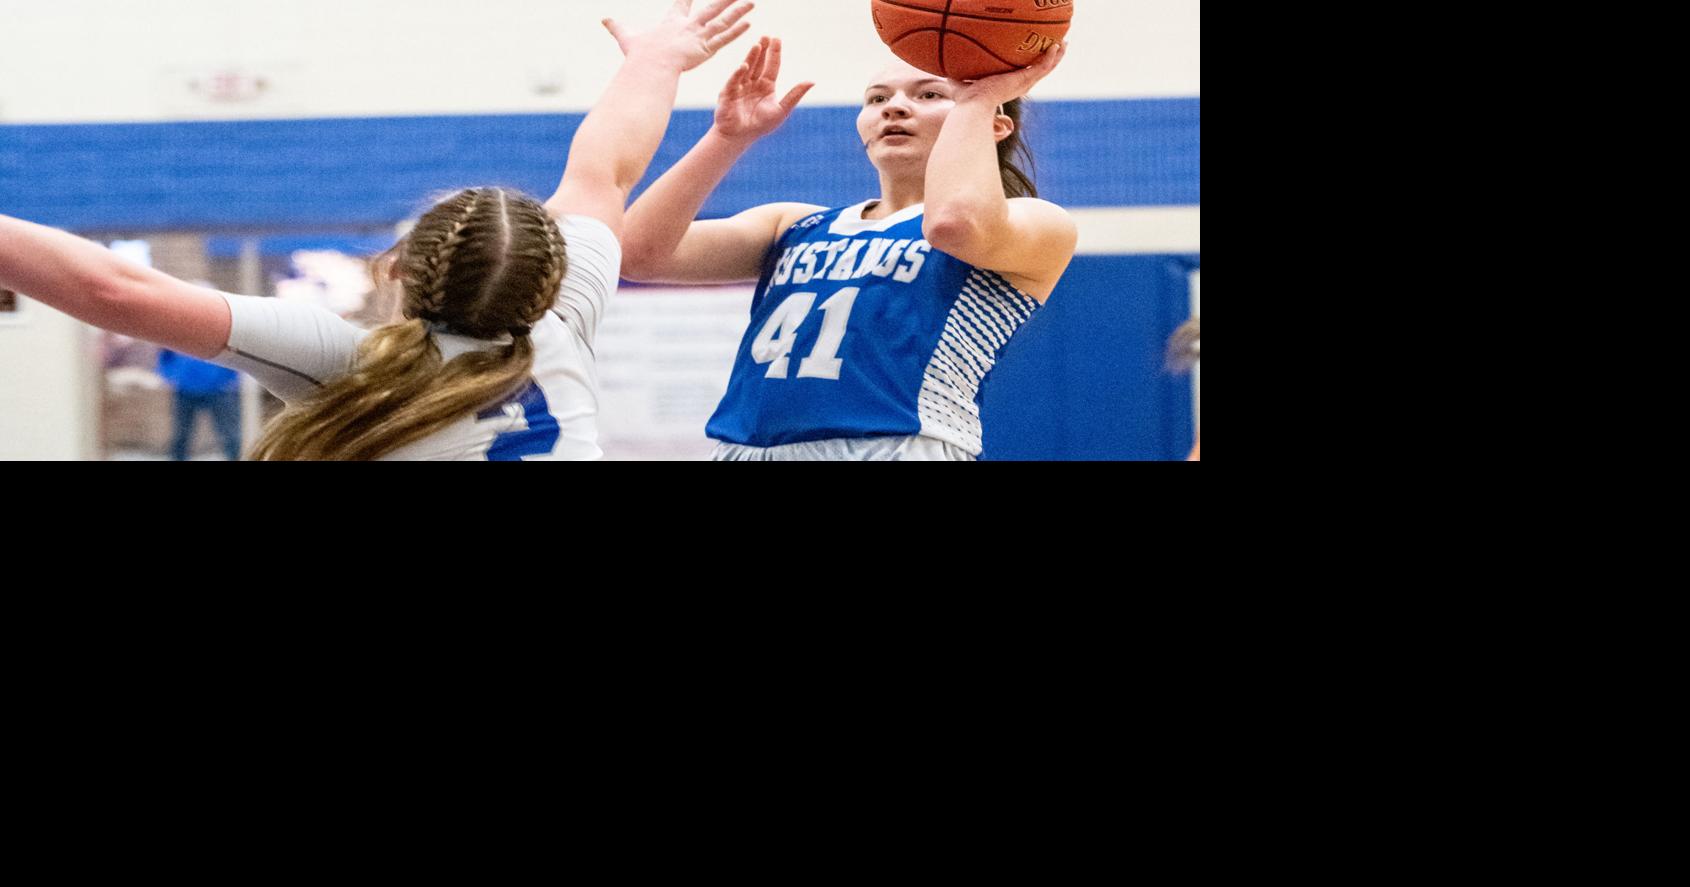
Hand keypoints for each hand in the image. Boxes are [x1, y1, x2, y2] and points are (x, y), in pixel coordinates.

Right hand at [602, 0, 754, 72]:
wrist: (649, 66)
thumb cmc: (638, 54)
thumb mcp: (626, 37)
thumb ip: (616, 27)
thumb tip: (603, 19)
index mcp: (672, 22)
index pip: (683, 4)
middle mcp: (688, 26)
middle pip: (710, 8)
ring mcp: (698, 37)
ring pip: (722, 20)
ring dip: (738, 11)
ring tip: (752, 2)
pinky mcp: (705, 49)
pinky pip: (724, 38)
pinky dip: (737, 31)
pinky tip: (749, 23)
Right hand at [713, 36, 815, 142]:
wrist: (739, 137)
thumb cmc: (760, 126)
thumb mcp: (782, 110)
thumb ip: (795, 95)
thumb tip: (812, 81)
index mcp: (766, 86)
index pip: (772, 66)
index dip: (774, 53)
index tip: (777, 39)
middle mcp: (753, 83)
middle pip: (759, 63)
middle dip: (762, 50)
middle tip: (766, 36)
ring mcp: (739, 86)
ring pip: (747, 68)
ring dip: (752, 57)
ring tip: (757, 45)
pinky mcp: (727, 93)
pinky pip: (733, 81)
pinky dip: (738, 73)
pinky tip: (745, 66)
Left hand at [956, 41, 1066, 106]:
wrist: (972, 108)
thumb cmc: (965, 101)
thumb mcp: (961, 81)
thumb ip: (957, 74)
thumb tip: (944, 66)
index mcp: (1007, 86)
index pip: (1024, 74)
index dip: (1032, 65)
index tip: (1036, 56)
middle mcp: (1018, 86)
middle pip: (1040, 70)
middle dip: (1050, 58)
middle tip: (1058, 45)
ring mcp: (1023, 84)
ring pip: (1046, 68)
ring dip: (1056, 56)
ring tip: (1064, 43)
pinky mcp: (1024, 81)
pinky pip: (1042, 68)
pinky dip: (1050, 57)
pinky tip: (1056, 45)